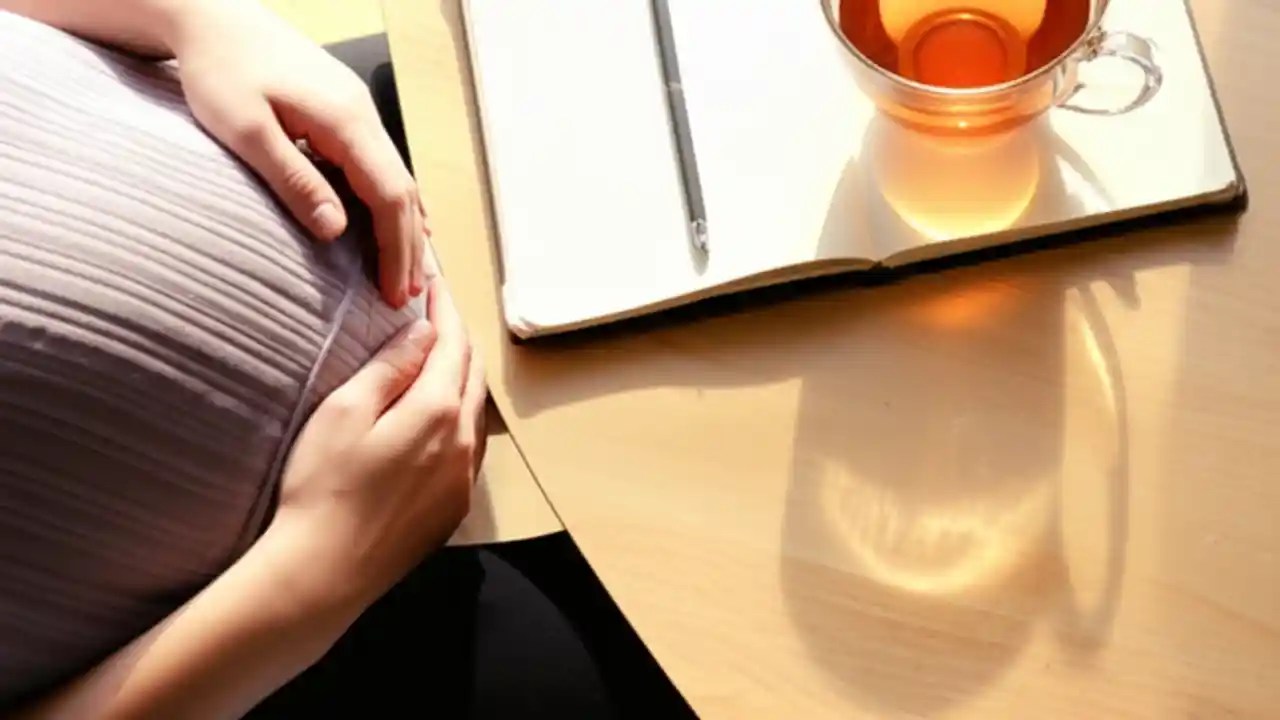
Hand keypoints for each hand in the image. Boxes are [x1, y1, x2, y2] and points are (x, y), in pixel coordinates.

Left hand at [167, 0, 425, 307]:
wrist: (211, 16)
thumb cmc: (220, 70)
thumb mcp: (247, 131)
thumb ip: (295, 180)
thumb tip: (337, 231)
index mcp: (346, 121)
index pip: (390, 196)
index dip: (395, 248)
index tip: (393, 292)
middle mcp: (363, 115)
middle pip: (402, 191)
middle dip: (407, 247)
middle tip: (405, 296)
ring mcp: (357, 110)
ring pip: (396, 178)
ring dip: (403, 228)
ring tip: (405, 271)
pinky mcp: (343, 110)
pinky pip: (381, 164)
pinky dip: (393, 202)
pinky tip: (398, 223)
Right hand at [271, 280, 486, 606]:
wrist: (323, 573)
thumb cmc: (322, 488)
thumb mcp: (344, 412)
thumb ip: (390, 368)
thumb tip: (423, 332)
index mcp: (438, 411)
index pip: (453, 343)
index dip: (445, 309)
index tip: (434, 284)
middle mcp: (464, 443)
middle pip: (473, 374)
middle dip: (458, 338)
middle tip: (436, 313)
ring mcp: (464, 478)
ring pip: (476, 411)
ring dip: (462, 378)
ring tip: (438, 356)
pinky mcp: (454, 507)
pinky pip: (470, 447)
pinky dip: (461, 416)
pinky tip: (440, 415)